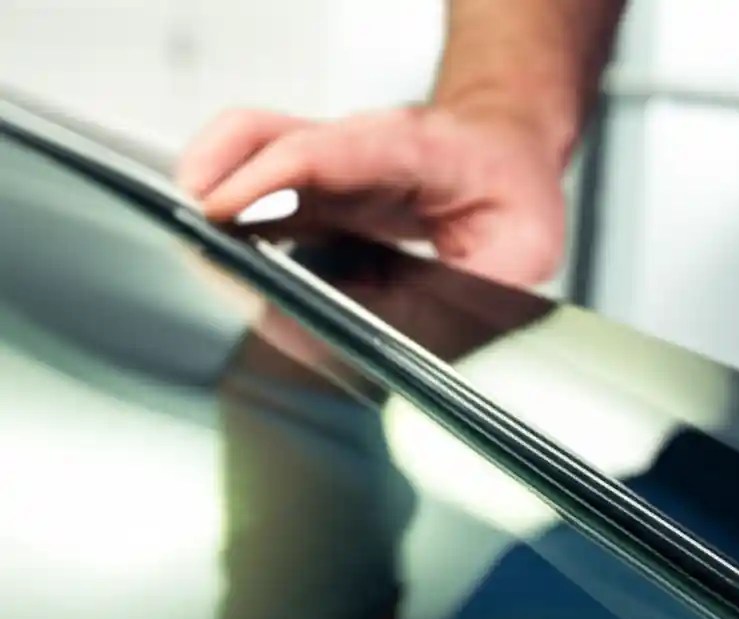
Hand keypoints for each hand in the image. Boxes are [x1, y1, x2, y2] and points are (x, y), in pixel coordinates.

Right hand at [176, 105, 566, 286]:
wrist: (507, 153)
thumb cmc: (514, 192)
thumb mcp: (524, 252)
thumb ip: (478, 294)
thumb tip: (429, 347)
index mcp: (415, 152)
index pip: (326, 151)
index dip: (268, 177)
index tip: (223, 210)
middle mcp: (359, 148)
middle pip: (263, 137)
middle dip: (217, 185)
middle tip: (202, 247)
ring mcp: (329, 161)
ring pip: (245, 148)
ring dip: (211, 194)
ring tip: (205, 258)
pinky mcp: (311, 183)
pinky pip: (252, 182)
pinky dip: (227, 217)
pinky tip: (231, 264)